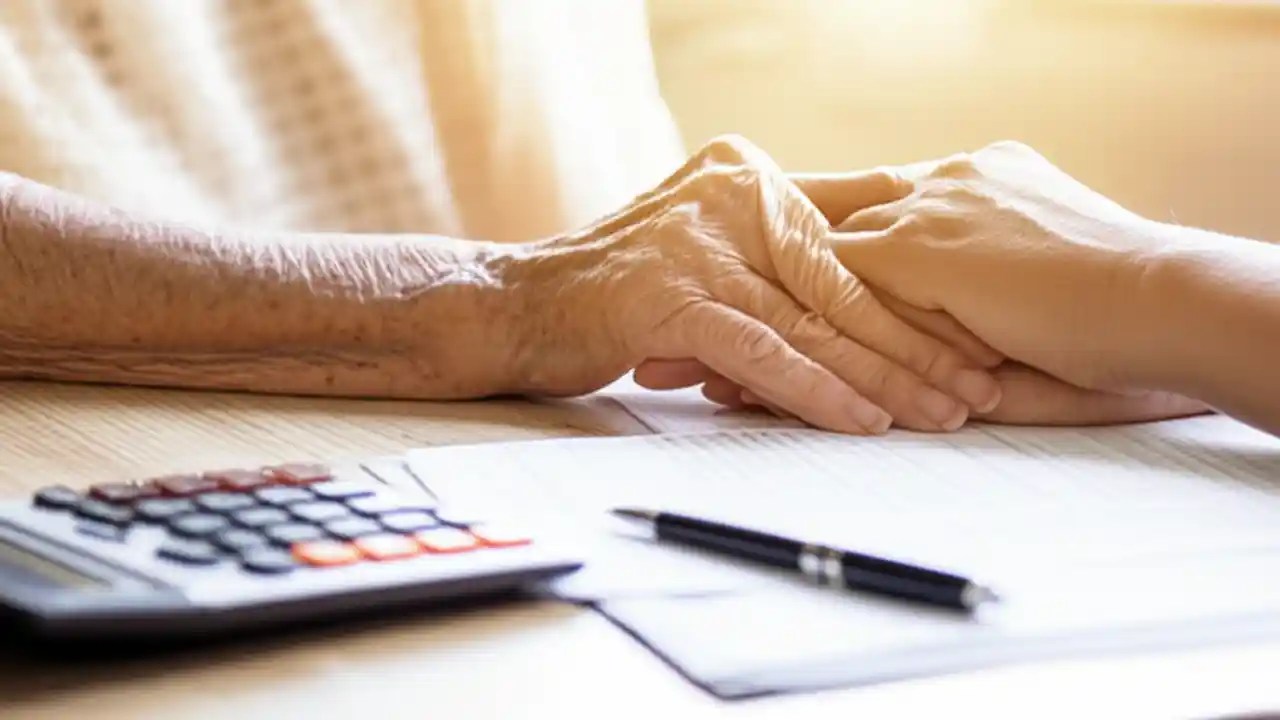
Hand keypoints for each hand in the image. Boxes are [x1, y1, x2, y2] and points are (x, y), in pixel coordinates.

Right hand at [508, 136, 1002, 433]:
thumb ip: (774, 265)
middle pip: (844, 285)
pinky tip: (863, 421)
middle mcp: (733, 195)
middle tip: (981, 388)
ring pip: (813, 320)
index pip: (851, 251)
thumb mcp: (706, 255)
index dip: (917, 302)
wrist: (517, 304)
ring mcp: (700, 242)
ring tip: (943, 414)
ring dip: (884, 376)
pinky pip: (761, 351)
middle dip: (919, 344)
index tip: (976, 343)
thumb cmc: (617, 291)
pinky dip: (816, 391)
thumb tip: (865, 313)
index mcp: (751, 177)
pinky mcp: (669, 295)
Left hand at [635, 143, 1210, 426]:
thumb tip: (933, 334)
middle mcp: (933, 187)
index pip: (857, 207)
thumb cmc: (1112, 307)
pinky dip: (770, 333)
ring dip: (737, 302)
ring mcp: (922, 212)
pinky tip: (718, 369)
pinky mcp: (916, 252)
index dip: (796, 235)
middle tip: (676, 291)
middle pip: (809, 224)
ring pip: (802, 259)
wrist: (1158, 297)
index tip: (739, 254)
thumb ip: (970, 293)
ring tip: (670, 347)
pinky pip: (820, 296)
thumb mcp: (1027, 288)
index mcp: (963, 184)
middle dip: (739, 261)